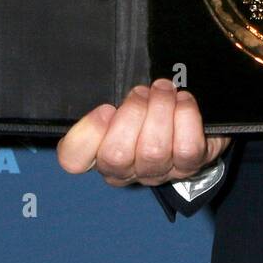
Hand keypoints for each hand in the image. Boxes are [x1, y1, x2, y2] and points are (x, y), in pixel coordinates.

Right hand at [57, 78, 230, 187]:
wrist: (189, 125)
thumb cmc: (146, 110)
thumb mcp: (120, 102)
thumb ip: (106, 104)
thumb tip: (106, 103)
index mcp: (98, 153)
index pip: (73, 159)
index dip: (88, 134)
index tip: (106, 108)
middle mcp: (125, 170)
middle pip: (116, 155)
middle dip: (132, 113)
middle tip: (142, 92)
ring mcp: (158, 172)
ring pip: (153, 150)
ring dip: (160, 109)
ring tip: (164, 90)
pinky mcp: (189, 165)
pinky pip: (187, 147)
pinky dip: (185, 116)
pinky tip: (183, 101)